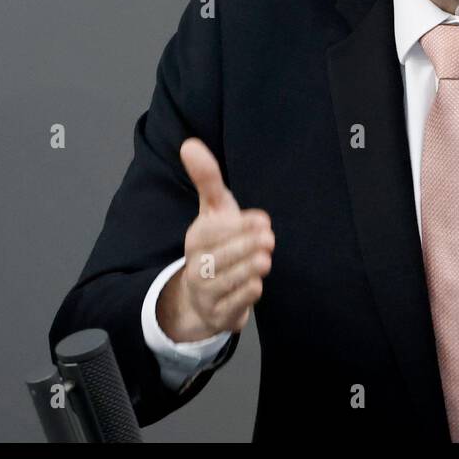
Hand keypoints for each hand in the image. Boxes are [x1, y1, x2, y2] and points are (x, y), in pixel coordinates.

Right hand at [157, 137, 274, 341]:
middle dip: (245, 247)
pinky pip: (231, 305)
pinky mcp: (217, 314)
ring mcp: (205, 292)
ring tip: (265, 260)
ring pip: (226, 281)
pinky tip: (256, 284)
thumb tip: (190, 143)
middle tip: (268, 239)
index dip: (239, 226)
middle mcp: (197, 265)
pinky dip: (244, 295)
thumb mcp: (214, 211)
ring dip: (247, 269)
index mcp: (197, 238)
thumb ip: (207, 179)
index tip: (263, 220)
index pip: (214, 232)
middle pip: (220, 256)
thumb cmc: (216, 244)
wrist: (203, 295)